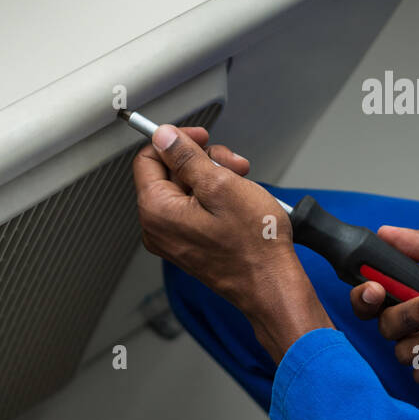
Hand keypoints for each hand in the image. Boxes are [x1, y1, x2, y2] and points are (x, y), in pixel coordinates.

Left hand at [132, 125, 332, 361]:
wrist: (271, 284)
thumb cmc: (253, 245)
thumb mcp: (220, 184)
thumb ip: (186, 157)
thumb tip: (163, 137)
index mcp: (157, 212)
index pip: (148, 158)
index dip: (175, 140)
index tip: (201, 136)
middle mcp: (157, 229)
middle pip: (168, 173)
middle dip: (203, 160)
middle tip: (233, 165)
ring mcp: (173, 240)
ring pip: (185, 189)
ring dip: (214, 177)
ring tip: (242, 182)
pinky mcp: (188, 246)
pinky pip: (193, 210)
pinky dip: (214, 197)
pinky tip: (236, 199)